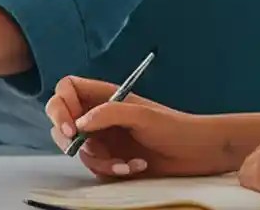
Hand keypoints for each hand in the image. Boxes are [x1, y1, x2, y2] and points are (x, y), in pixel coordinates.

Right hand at [47, 76, 237, 179]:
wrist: (198, 153)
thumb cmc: (175, 127)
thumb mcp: (142, 115)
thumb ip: (109, 113)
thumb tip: (79, 124)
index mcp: (104, 95)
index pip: (67, 90)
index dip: (61, 105)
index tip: (71, 127)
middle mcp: (99, 115)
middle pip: (62, 120)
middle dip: (67, 137)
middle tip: (78, 147)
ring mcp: (104, 138)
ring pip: (78, 149)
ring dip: (99, 159)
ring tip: (126, 163)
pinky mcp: (112, 159)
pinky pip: (95, 166)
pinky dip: (111, 170)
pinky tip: (135, 167)